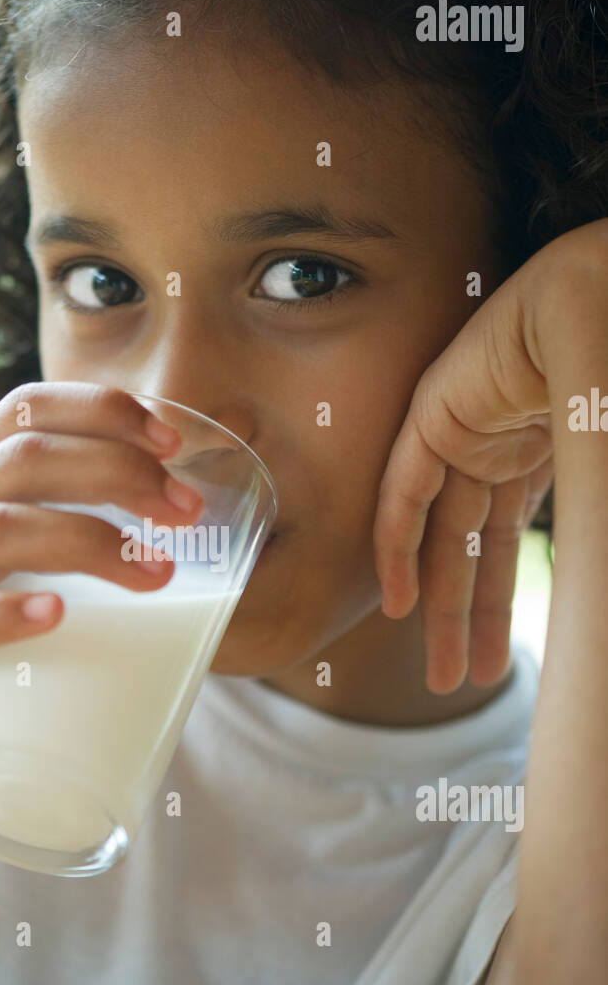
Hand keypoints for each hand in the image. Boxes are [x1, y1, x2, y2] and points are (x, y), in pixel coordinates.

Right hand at [0, 383, 201, 761]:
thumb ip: (19, 498)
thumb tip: (138, 490)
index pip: (27, 407)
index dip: (106, 412)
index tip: (171, 442)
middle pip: (30, 462)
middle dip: (122, 477)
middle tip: (186, 514)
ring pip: (1, 532)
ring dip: (92, 545)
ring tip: (156, 573)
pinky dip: (6, 614)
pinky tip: (55, 616)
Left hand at [371, 225, 607, 692]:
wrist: (596, 302)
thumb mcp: (595, 480)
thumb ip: (584, 542)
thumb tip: (589, 614)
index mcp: (541, 455)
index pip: (505, 543)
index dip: (498, 604)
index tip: (492, 662)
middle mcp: (499, 448)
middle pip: (470, 549)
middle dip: (465, 620)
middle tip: (456, 681)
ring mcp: (466, 432)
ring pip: (440, 535)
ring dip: (438, 605)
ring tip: (441, 674)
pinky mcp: (434, 415)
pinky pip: (404, 494)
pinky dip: (398, 549)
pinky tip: (400, 606)